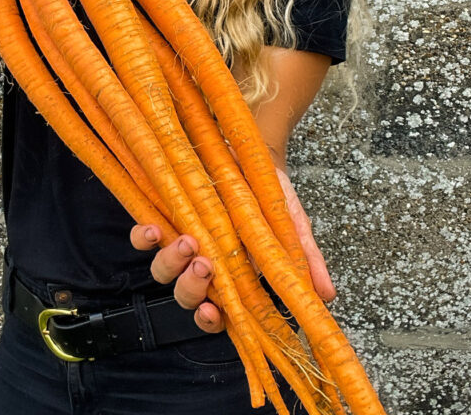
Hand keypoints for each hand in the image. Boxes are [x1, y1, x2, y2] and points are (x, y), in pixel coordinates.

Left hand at [130, 168, 335, 334]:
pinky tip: (154, 229)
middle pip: (187, 296)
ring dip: (171, 264)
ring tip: (188, 242)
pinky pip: (142, 237)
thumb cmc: (272, 194)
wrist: (252, 150)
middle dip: (192, 288)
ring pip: (162, 271)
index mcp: (234, 276)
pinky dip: (143, 237)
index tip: (213, 313)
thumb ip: (305, 258)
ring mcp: (182, 241)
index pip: (218, 313)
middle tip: (206, 266)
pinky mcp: (165, 215)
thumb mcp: (292, 225)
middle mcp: (204, 264)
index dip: (210, 320)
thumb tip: (327, 295)